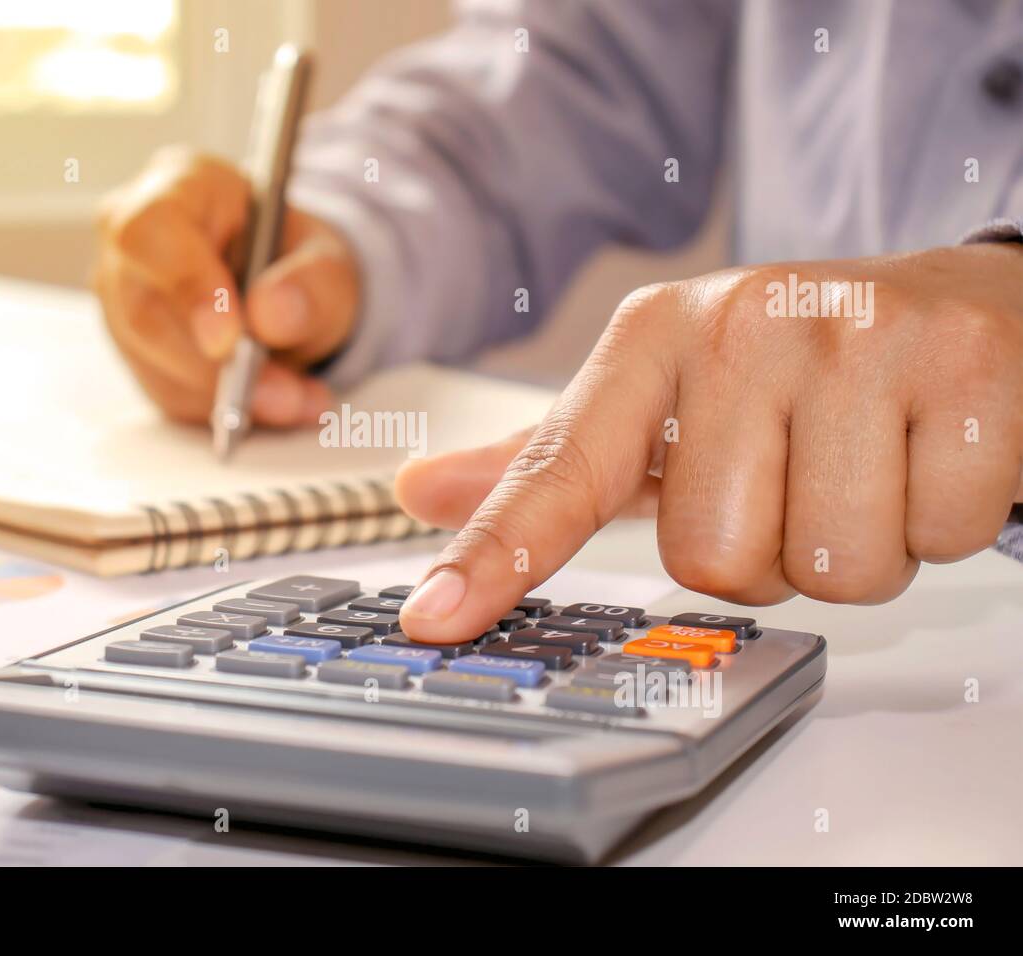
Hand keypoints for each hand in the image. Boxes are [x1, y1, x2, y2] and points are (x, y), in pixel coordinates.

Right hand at [94, 147, 358, 425]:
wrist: (291, 291)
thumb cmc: (297, 260)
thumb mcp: (328, 264)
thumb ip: (310, 285)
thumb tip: (272, 316)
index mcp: (178, 187)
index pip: (151, 231)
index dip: (185, 288)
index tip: (229, 340)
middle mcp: (133, 242)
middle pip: (144, 311)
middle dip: (215, 367)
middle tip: (282, 394)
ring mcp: (123, 300)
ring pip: (154, 364)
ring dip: (228, 397)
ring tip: (297, 400)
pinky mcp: (135, 353)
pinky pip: (170, 394)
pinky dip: (225, 410)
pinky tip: (275, 405)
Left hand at [395, 244, 1022, 641]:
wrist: (961, 307)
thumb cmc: (798, 367)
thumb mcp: (664, 399)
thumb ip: (549, 459)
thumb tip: (419, 490)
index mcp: (656, 336)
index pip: (561, 466)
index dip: (497, 553)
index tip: (435, 618)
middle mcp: (744, 324)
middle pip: (713, 559)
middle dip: (766, 555)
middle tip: (799, 479)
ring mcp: (861, 340)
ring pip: (828, 567)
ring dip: (853, 549)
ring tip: (866, 466)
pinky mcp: (969, 371)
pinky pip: (937, 538)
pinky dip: (940, 523)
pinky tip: (931, 454)